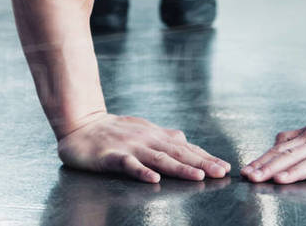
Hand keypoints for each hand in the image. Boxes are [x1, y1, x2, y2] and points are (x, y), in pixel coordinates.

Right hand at [57, 112, 230, 183]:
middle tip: (221, 173)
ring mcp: (130, 147)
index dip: (206, 157)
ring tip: (198, 177)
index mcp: (156, 136)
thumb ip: (164, 136)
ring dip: (179, 168)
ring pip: (158, 159)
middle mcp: (147, 140)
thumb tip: (186, 139)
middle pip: (178, 153)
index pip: (185, 148)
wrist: (80, 124)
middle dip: (202, 163)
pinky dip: (141, 172)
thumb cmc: (113, 130)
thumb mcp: (143, 129)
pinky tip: (153, 179)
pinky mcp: (111, 156)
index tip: (225, 166)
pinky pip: (128, 165)